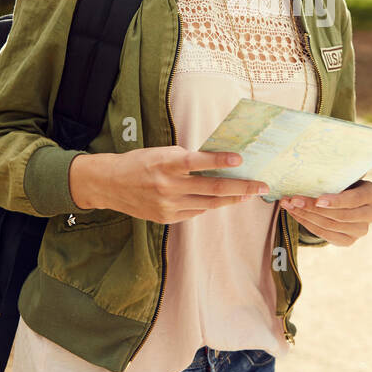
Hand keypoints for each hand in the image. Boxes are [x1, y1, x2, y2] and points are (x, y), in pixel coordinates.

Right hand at [70, 148, 268, 223]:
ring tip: (249, 194)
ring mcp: (168, 205)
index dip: (220, 161)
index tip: (240, 160)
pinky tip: (220, 200)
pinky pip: (195, 211)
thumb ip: (186, 160)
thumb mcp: (161, 153)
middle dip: (242, 187)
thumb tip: (218, 163)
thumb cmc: (139, 163)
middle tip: (262, 186)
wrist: (109, 184)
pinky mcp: (166, 218)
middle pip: (212, 188)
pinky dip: (209, 204)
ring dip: (232, 199)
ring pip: (208, 203)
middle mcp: (168, 186)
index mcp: (166, 163)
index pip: (198, 162)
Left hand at [279, 180, 371, 245]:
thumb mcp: (344, 176)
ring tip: (289, 205)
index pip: (355, 200)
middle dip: (314, 208)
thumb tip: (309, 170)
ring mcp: (361, 230)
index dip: (336, 201)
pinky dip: (308, 224)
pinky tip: (295, 214)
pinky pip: (326, 235)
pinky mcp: (349, 240)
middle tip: (294, 200)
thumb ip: (335, 176)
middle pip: (341, 215)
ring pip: (331, 226)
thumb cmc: (343, 182)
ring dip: (306, 215)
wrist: (347, 199)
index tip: (318, 200)